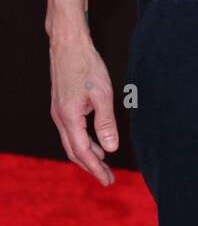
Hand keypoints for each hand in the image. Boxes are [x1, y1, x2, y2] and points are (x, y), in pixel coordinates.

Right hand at [48, 29, 117, 186]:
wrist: (68, 44)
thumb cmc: (86, 65)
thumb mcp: (102, 94)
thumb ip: (106, 122)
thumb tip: (111, 148)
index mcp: (69, 118)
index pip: (83, 151)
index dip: (96, 168)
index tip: (108, 180)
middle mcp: (60, 118)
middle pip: (74, 152)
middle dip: (91, 167)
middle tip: (108, 179)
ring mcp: (59, 112)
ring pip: (72, 142)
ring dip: (87, 155)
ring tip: (104, 164)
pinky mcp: (61, 106)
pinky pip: (71, 132)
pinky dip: (84, 142)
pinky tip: (96, 143)